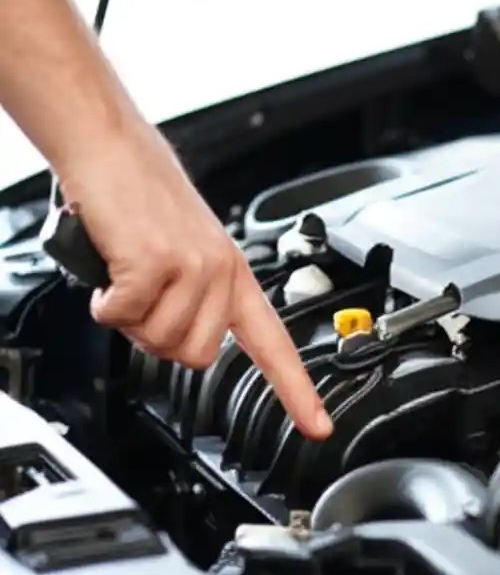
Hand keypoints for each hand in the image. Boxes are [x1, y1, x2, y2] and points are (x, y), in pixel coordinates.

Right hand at [58, 124, 332, 439]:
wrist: (110, 148)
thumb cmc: (139, 199)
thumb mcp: (184, 253)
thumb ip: (194, 298)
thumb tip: (178, 340)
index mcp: (235, 275)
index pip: (276, 345)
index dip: (297, 392)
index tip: (319, 427)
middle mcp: (222, 273)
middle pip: (197, 357)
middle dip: (160, 340)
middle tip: (142, 299)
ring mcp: (194, 267)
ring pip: (161, 341)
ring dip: (131, 318)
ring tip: (126, 275)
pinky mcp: (157, 261)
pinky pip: (125, 316)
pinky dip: (106, 302)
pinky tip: (110, 269)